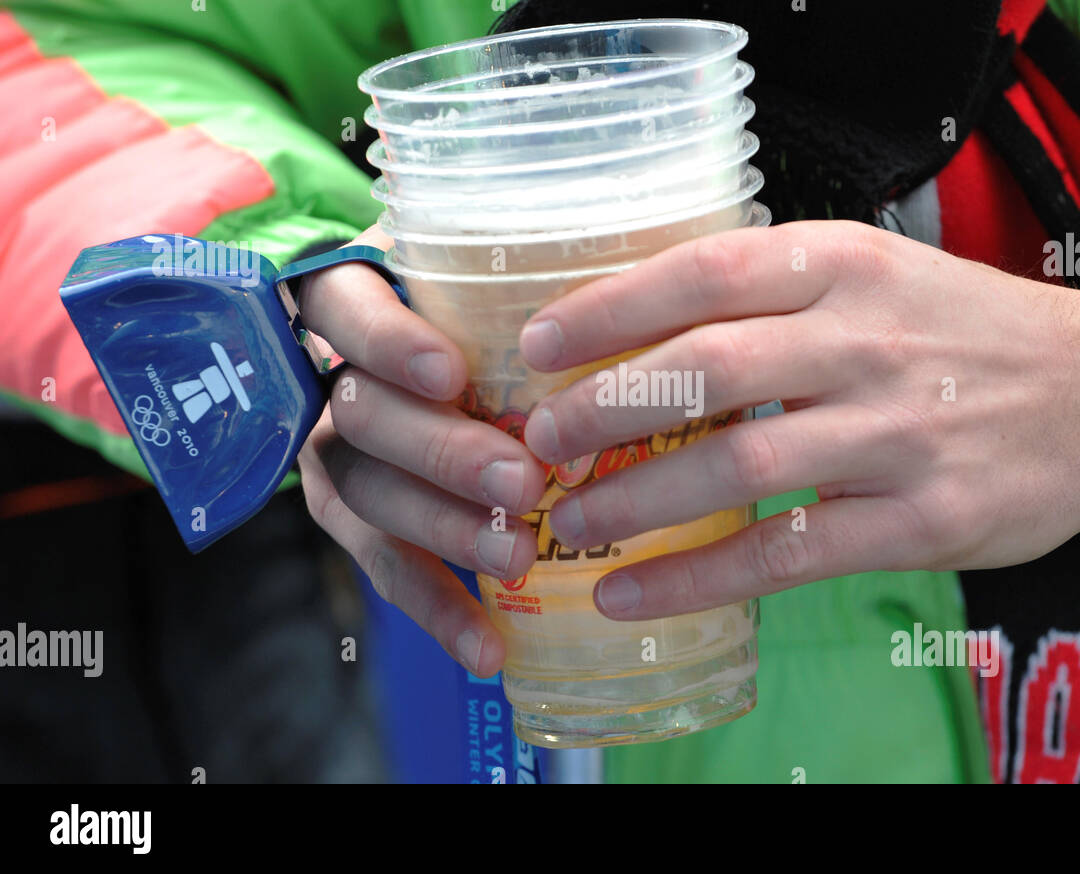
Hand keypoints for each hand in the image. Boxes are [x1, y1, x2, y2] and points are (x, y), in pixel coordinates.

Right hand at [296, 227, 546, 676]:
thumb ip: (523, 285)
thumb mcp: (485, 281)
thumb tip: (630, 294)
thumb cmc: (475, 307)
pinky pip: (386, 566)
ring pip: (370, 493)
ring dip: (446, 528)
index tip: (452, 375)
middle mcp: (333, 378)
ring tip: (517, 555)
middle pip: (363, 414)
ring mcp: (337, 453)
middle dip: (442, 452)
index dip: (391, 344)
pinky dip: (438, 608)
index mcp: (356, 301)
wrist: (428, 363)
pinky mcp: (354, 521)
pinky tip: (485, 646)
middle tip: (519, 480)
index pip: (348, 311)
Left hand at [518, 220, 1079, 620]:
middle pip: (706, 367)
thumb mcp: (882, 274)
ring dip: (636, 501)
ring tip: (568, 525)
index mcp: (847, 264)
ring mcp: (896, 434)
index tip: (539, 343)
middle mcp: (866, 340)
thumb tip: (645, 331)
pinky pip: (786, 554)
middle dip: (604, 407)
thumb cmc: (971, 334)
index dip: (610, 306)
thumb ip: (778, 293)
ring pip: (738, 464)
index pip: (705, 270)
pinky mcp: (921, 519)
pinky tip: (633, 596)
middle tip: (539, 442)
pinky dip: (698, 578)